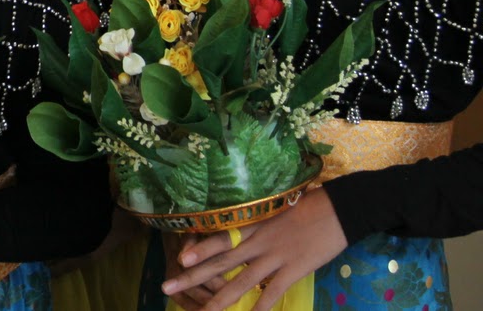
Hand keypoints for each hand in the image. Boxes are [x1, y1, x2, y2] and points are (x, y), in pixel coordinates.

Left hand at [162, 188, 346, 310]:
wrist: (340, 208)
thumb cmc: (307, 205)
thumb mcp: (275, 210)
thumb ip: (256, 223)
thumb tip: (240, 231)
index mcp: (251, 224)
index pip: (218, 238)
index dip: (198, 250)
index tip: (178, 259)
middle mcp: (257, 241)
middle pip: (219, 263)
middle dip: (191, 277)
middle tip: (167, 287)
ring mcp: (275, 256)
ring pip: (241, 282)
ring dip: (219, 300)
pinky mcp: (295, 269)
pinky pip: (272, 292)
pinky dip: (261, 308)